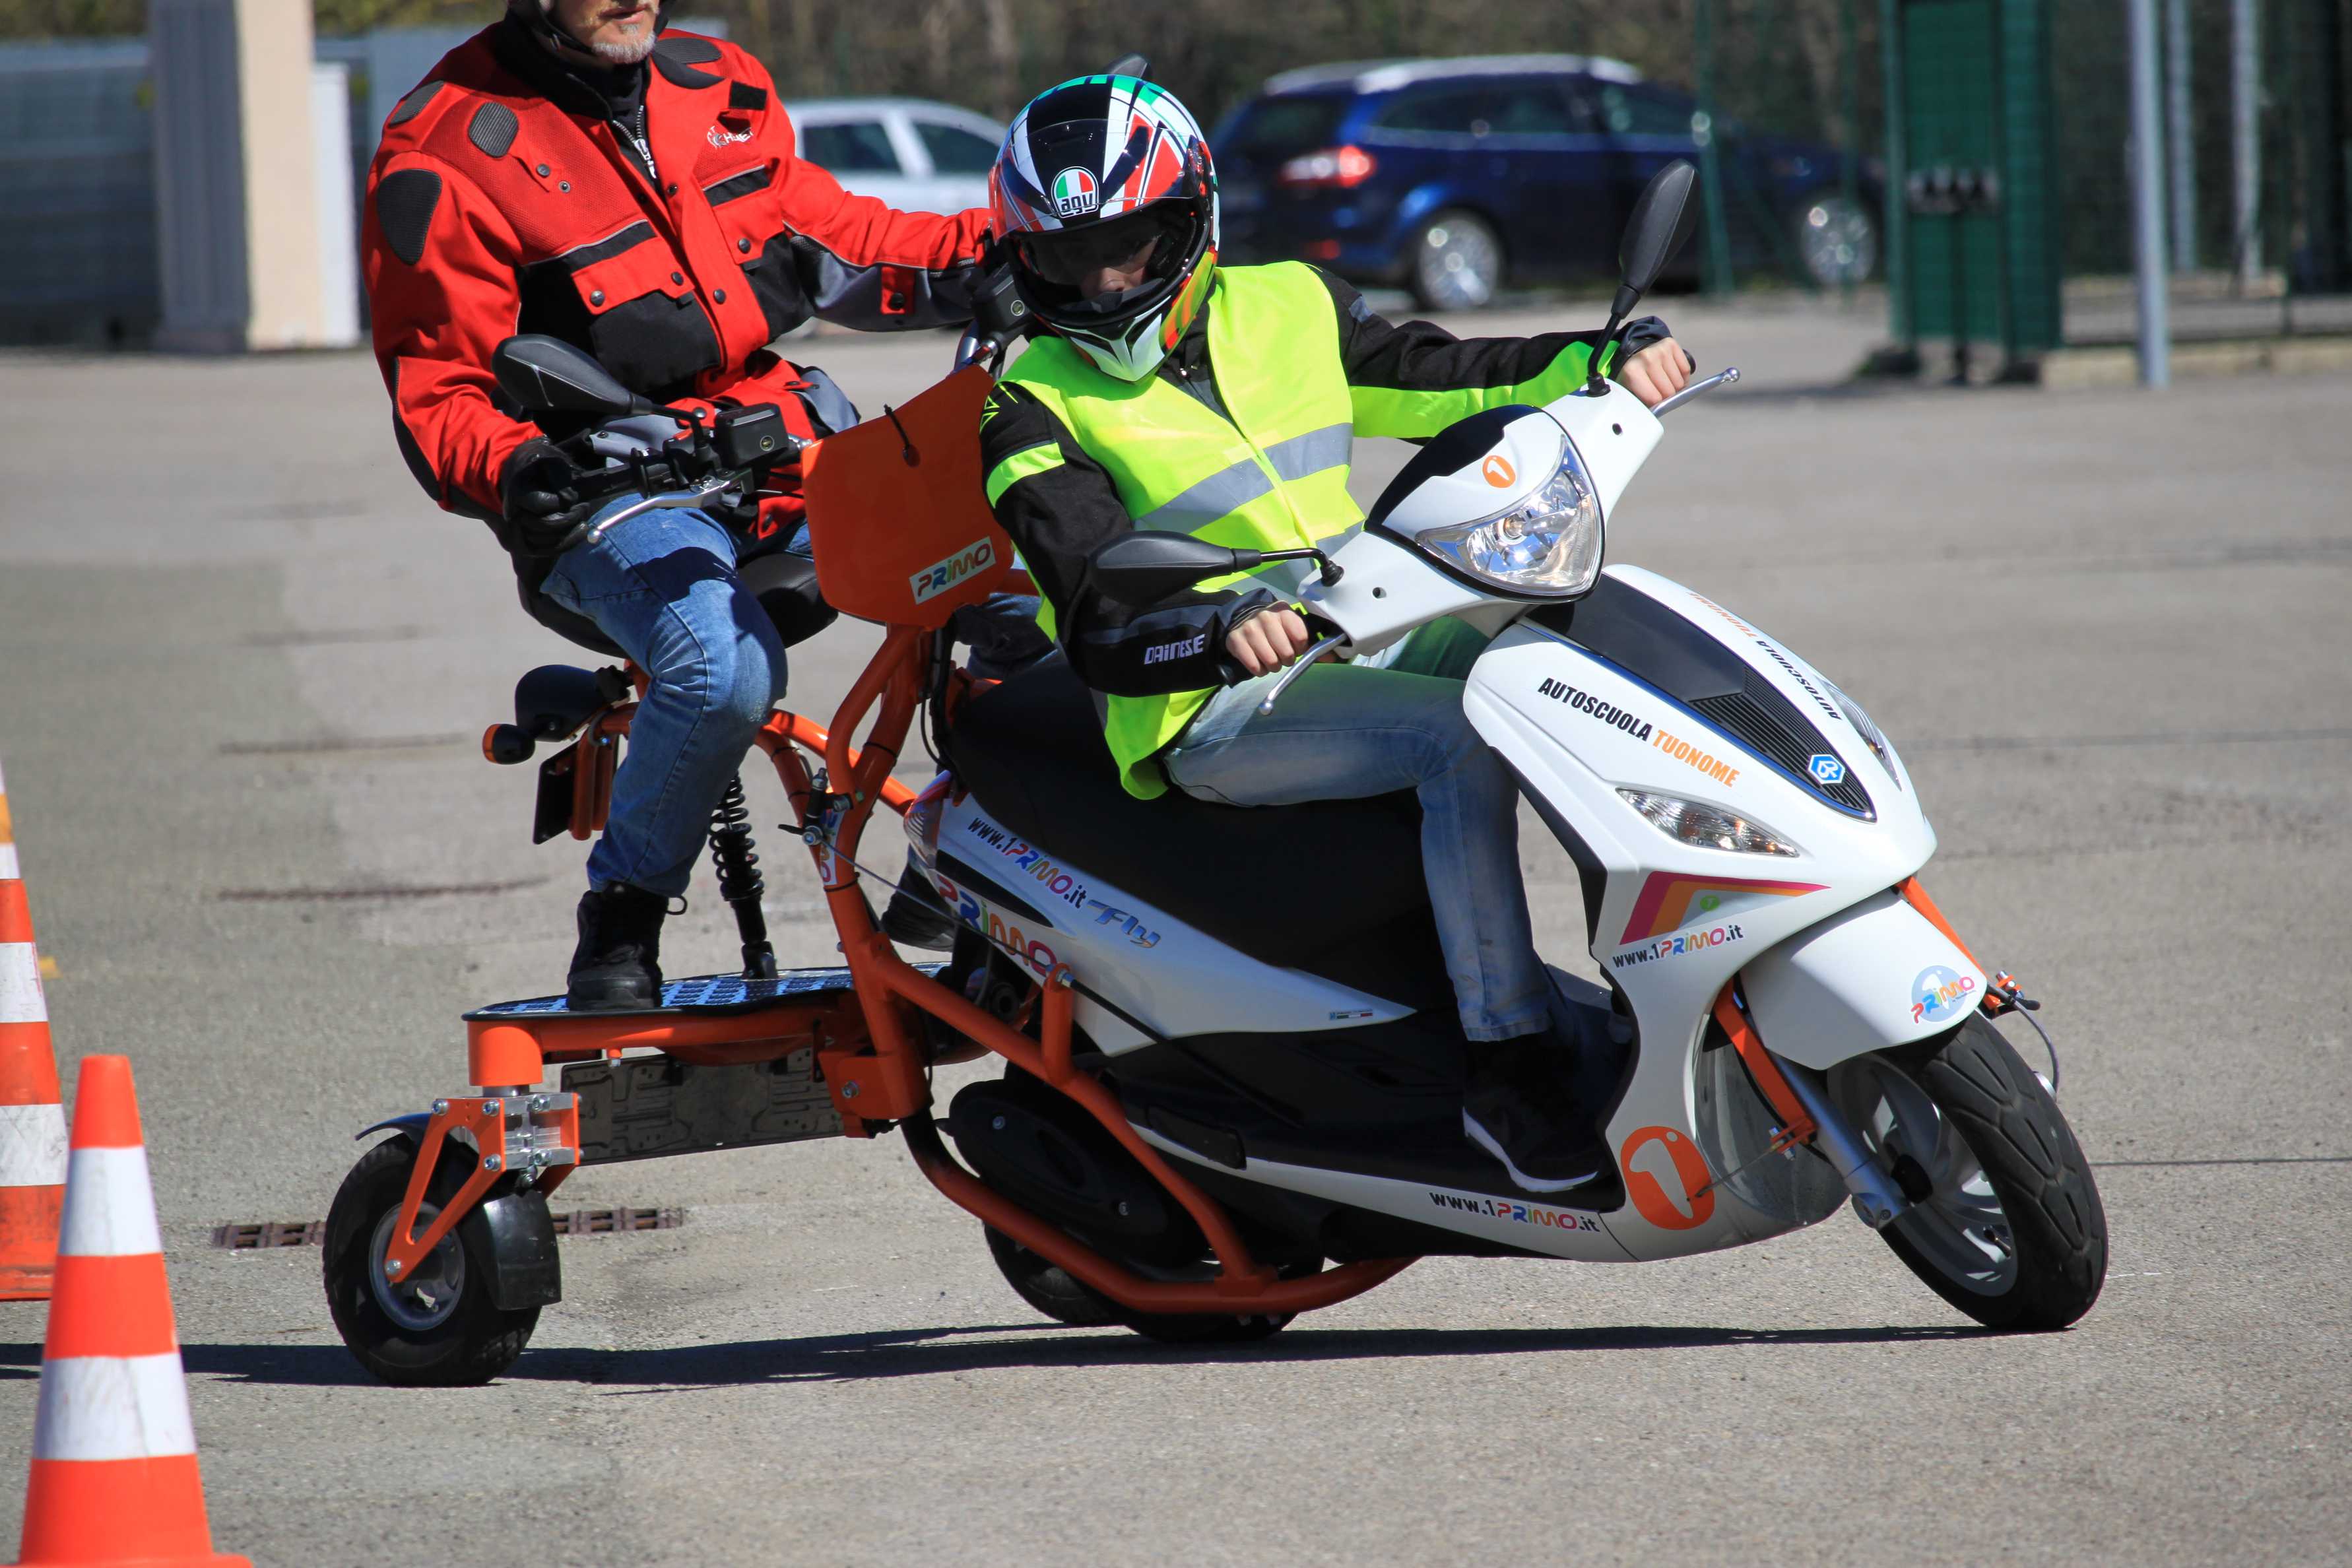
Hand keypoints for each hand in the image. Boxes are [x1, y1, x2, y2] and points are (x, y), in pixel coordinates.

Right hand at [498, 439, 596, 555]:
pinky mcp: (523, 540)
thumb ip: (558, 474)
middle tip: (584, 509)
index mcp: (517, 491)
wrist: (522, 472)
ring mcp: (516, 528)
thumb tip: (568, 499)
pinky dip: (562, 545)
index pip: (539, 504)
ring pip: (542, 542)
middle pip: (542, 525)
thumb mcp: (550, 460)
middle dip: (568, 520)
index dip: (560, 503)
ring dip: (568, 535)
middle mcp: (513, 512)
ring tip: (584, 522)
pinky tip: (578, 534)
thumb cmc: (540, 465)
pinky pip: (541, 551)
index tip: (576, 498)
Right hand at [1225, 607, 1312, 676]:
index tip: (1297, 648)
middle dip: (1287, 659)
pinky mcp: (1235, 640)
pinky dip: (1259, 670)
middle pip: (1286, 652)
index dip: (1301, 648)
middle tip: (1282, 656)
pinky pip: (1254, 666)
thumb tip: (1332, 658)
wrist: (1244, 620)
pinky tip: (1259, 662)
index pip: (1301, 637)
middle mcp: (1266, 617)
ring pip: (1271, 661)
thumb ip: (1313, 644)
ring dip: (1273, 666)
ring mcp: (1249, 628)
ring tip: (1271, 659)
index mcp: (1284, 612)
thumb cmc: (1276, 629)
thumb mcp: (1293, 630)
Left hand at [1617, 337, 1692, 407]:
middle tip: (1657, 390)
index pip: (1655, 398)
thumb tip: (1656, 412)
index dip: (1655, 403)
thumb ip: (1641, 403)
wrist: (1633, 353)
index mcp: (1632, 372)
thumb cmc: (1633, 376)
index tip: (1651, 400)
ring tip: (1662, 381)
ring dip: (1674, 386)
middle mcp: (1647, 358)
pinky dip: (1682, 376)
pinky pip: (1686, 370)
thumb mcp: (1629, 391)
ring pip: (1680, 383)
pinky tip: (1671, 374)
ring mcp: (1660, 350)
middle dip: (1665, 396)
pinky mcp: (1670, 344)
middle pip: (1669, 392)